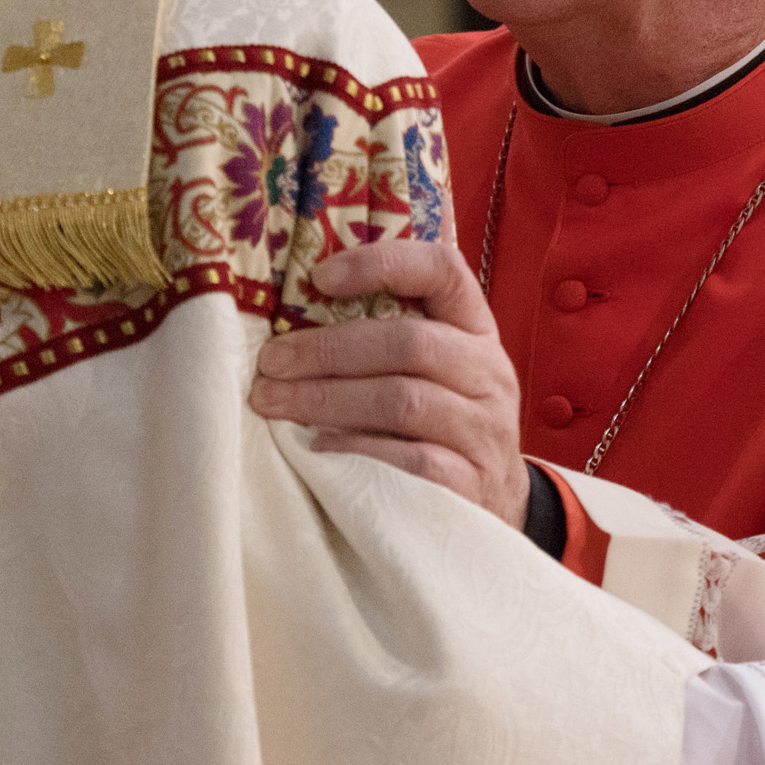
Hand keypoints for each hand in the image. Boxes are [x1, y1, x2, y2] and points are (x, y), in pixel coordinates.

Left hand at [247, 241, 529, 528]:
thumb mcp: (436, 366)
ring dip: (328, 399)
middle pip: (409, 343)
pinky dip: (356, 449)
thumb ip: (392, 327)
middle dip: (328, 349)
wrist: (493, 501)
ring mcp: (484, 430)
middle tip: (271, 362)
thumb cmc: (443, 420)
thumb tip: (310, 283)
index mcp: (475, 329)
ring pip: (403, 401)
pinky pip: (409, 460)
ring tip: (275, 403)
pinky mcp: (469, 483)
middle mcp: (489, 373)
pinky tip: (318, 449)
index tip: (319, 276)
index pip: (443, 271)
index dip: (382, 263)